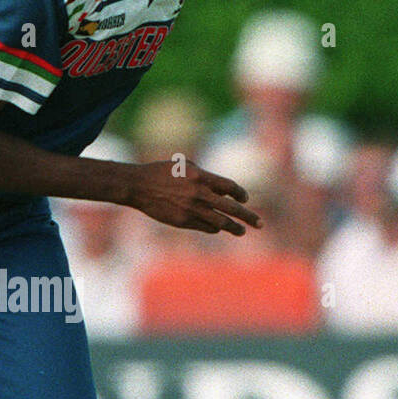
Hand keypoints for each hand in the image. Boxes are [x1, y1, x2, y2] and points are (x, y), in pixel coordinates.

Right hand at [126, 159, 261, 235]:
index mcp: (200, 176)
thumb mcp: (184, 166)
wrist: (138, 186)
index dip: (240, 193)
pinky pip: (205, 227)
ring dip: (234, 228)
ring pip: (220, 222)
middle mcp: (198, 193)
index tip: (245, 199)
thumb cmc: (160, 172)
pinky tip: (218, 228)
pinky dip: (214, 228)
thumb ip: (204, 176)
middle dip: (247, 217)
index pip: (229, 187)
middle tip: (259, 224)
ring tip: (242, 232)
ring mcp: (191, 209)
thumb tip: (222, 189)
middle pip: (231, 208)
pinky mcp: (183, 221)